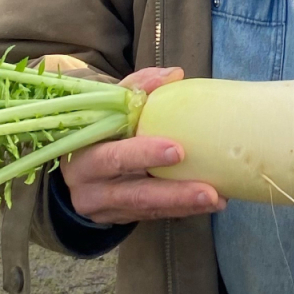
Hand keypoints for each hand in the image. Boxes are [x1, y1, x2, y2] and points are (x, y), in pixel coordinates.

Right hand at [58, 67, 225, 224]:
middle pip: (131, 192)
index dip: (142, 154)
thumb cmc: (101, 128)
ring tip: (216, 199)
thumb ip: (137, 88)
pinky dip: (182, 210)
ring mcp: (102, 206)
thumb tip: (175, 75)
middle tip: (207, 190)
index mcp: (81, 151)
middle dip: (171, 192)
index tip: (178, 150)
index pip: (112, 154)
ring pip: (145, 209)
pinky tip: (212, 203)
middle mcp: (87, 184)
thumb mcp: (109, 107)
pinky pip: (152, 216)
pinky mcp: (118, 217)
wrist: (77, 164)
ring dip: (183, 204)